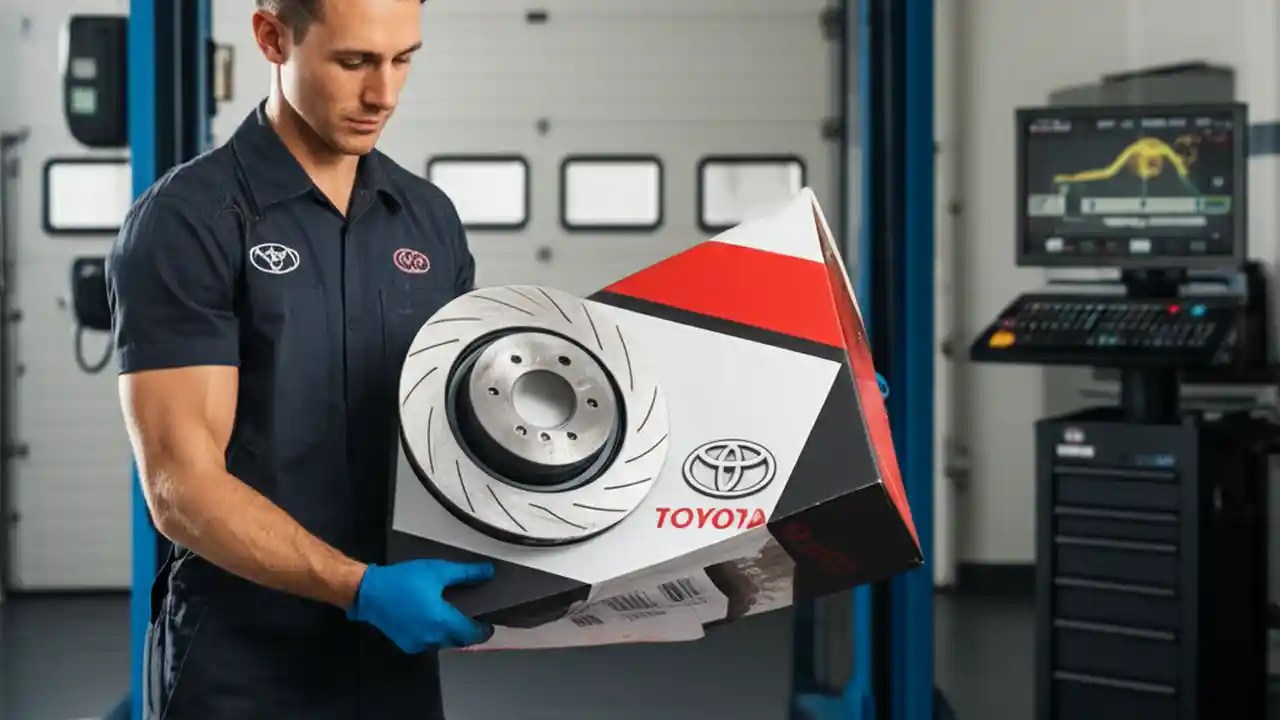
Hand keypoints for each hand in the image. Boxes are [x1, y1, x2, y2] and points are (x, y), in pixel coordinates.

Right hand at [346, 559, 495, 652]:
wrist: (369, 592)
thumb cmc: (402, 581)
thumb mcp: (438, 571)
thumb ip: (466, 574)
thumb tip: (487, 572)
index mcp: (443, 623)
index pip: (473, 634)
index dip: (483, 630)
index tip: (489, 624)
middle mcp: (432, 638)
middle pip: (459, 640)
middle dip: (467, 632)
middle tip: (472, 618)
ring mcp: (418, 644)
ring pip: (443, 643)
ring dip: (450, 633)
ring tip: (452, 616)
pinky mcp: (406, 644)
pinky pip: (428, 643)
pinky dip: (434, 634)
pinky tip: (431, 619)